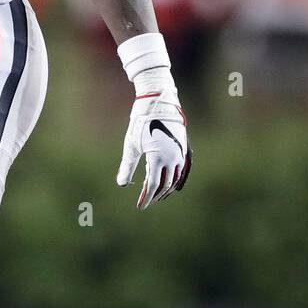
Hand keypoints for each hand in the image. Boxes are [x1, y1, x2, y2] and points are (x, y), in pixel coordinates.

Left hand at [116, 72, 191, 209]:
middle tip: (147, 202)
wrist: (158, 102)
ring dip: (167, 189)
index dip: (146, 197)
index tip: (140, 206)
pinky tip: (175, 187)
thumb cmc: (141, 122)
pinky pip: (184, 169)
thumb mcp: (131, 144)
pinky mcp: (184, 147)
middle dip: (156, 195)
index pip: (153, 185)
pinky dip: (180, 179)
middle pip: (165, 184)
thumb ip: (127, 165)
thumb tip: (122, 184)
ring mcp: (180, 153)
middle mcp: (173, 158)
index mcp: (158, 158)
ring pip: (176, 178)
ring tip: (158, 196)